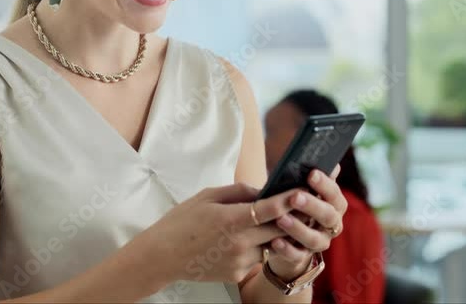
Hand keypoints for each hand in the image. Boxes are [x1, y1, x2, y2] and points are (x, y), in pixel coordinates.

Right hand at [140, 182, 311, 283]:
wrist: (163, 256)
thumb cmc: (181, 222)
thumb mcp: (206, 196)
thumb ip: (238, 191)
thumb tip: (263, 190)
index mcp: (230, 220)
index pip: (270, 209)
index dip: (289, 200)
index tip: (302, 192)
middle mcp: (239, 243)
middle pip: (279, 230)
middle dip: (288, 218)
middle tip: (296, 207)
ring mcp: (240, 262)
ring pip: (269, 245)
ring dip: (269, 235)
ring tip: (257, 224)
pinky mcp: (238, 275)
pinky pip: (256, 258)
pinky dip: (254, 248)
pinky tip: (237, 241)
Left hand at [265, 165, 347, 279]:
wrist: (288, 236)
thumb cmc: (294, 204)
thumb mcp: (302, 188)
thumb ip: (312, 176)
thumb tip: (328, 158)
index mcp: (333, 205)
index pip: (335, 194)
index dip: (325, 185)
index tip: (311, 173)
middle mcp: (331, 225)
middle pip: (328, 216)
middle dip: (312, 205)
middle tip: (295, 196)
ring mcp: (319, 242)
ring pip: (314, 238)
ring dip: (298, 228)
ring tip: (281, 218)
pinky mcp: (303, 257)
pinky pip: (297, 255)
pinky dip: (287, 249)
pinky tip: (275, 241)